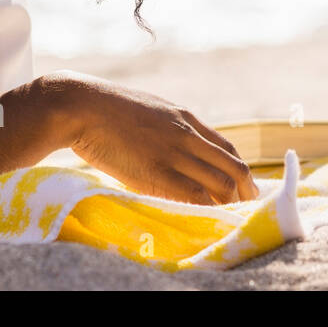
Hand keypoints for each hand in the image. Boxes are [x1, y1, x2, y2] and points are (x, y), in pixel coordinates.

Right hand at [60, 72, 259, 204]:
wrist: (81, 105)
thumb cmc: (104, 109)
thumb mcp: (147, 110)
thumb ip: (165, 127)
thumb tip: (170, 146)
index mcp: (185, 118)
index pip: (227, 148)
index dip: (239, 170)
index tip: (241, 187)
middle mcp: (187, 135)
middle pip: (232, 167)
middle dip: (245, 191)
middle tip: (246, 209)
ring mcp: (174, 153)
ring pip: (220, 183)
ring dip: (230, 205)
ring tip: (231, 220)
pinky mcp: (157, 171)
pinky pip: (194, 195)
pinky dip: (207, 210)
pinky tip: (208, 220)